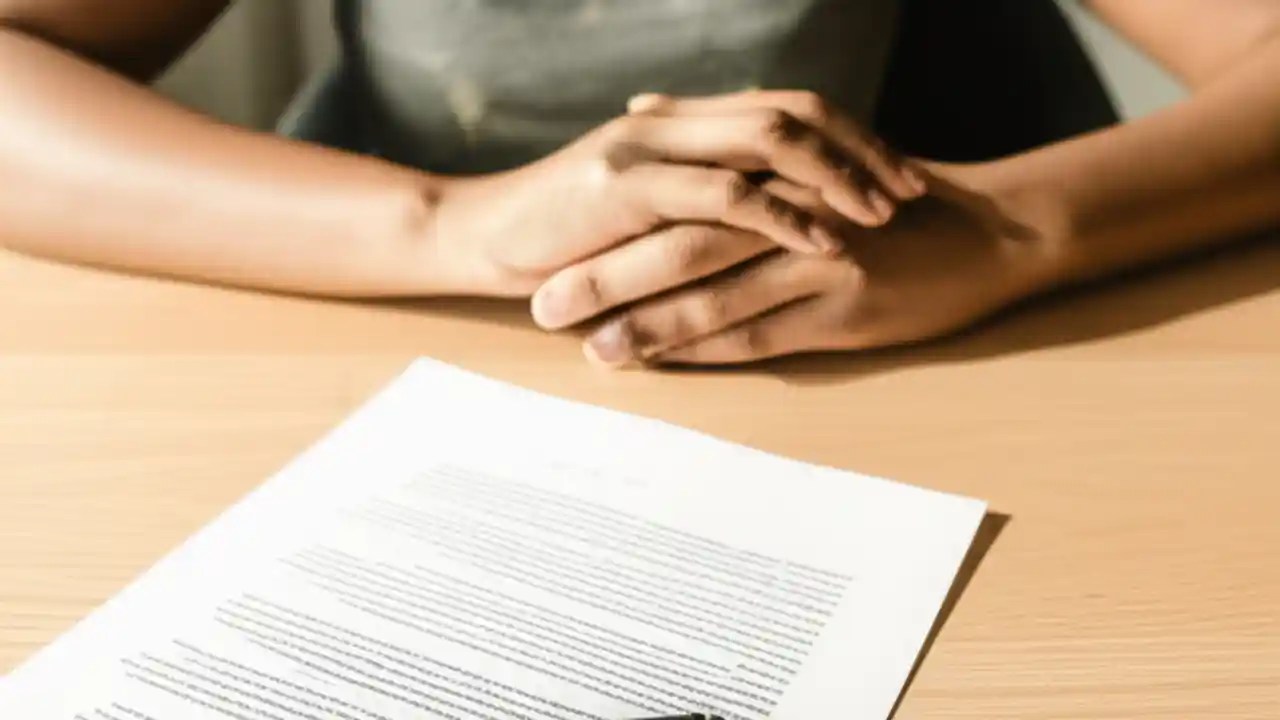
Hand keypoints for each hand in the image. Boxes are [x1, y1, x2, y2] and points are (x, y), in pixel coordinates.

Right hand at [429, 93, 923, 295]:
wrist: (478, 237)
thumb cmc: (561, 232)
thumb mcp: (637, 208)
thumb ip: (690, 196)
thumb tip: (759, 206)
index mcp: (679, 120)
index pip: (784, 107)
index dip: (849, 134)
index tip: (897, 173)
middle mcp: (671, 120)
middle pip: (792, 111)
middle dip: (862, 149)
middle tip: (912, 189)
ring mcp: (649, 148)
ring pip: (768, 140)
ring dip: (837, 177)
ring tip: (885, 214)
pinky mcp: (626, 188)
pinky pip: (725, 194)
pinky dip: (785, 216)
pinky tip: (826, 242)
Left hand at [531, 167, 1056, 364]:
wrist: (992, 228)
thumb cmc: (896, 195)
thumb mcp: (817, 151)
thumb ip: (724, 137)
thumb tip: (644, 105)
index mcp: (776, 174)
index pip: (678, 203)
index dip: (613, 229)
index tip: (549, 252)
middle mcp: (790, 214)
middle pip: (680, 247)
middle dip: (608, 280)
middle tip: (544, 310)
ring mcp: (818, 264)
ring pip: (714, 297)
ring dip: (647, 327)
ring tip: (592, 352)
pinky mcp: (845, 310)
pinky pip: (763, 334)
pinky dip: (709, 350)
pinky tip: (666, 366)